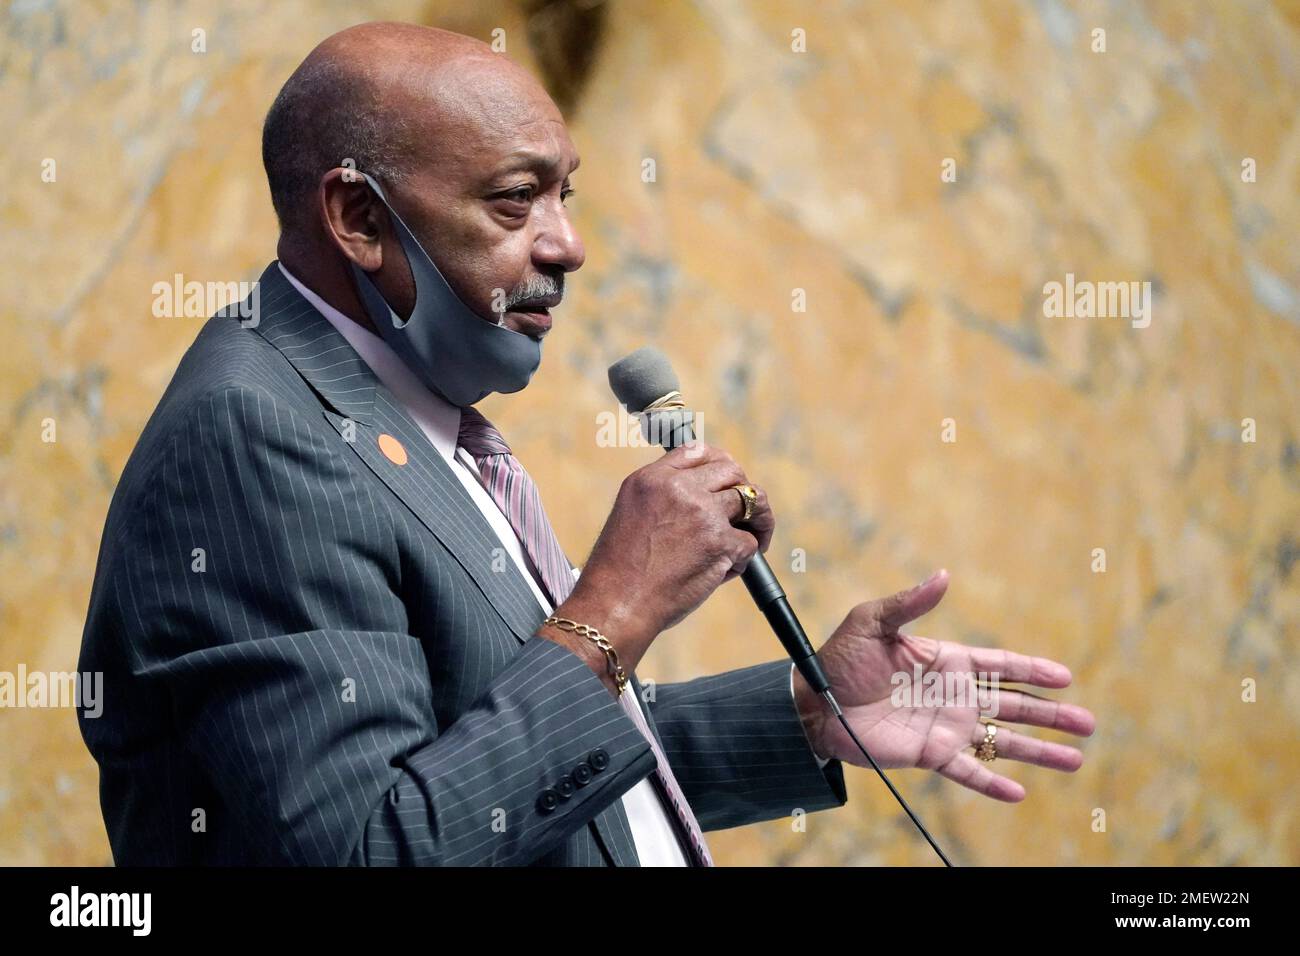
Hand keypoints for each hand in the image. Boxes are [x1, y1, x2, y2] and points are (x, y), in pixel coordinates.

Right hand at [550, 441, 772, 677]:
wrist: (616, 604)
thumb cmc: (620, 571)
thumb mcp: (631, 515)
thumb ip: (664, 498)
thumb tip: (705, 497)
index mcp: (651, 479)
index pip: (697, 452)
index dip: (720, 464)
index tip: (728, 480)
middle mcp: (677, 488)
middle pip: (731, 471)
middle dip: (744, 490)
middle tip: (747, 512)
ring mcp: (702, 512)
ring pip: (751, 501)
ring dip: (760, 520)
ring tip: (758, 535)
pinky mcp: (720, 542)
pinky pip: (750, 543)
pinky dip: (744, 559)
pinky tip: (728, 571)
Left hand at [793, 570, 1094, 800]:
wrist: (812, 701)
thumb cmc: (839, 657)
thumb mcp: (873, 622)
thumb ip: (910, 603)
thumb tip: (944, 575)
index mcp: (945, 661)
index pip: (1000, 665)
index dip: (1033, 671)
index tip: (1065, 678)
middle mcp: (953, 695)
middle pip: (1013, 705)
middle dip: (1051, 714)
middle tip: (1088, 723)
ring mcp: (944, 726)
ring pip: (1001, 740)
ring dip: (1037, 751)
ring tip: (1074, 760)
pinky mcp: (927, 754)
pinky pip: (966, 770)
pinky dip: (991, 782)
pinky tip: (1018, 793)